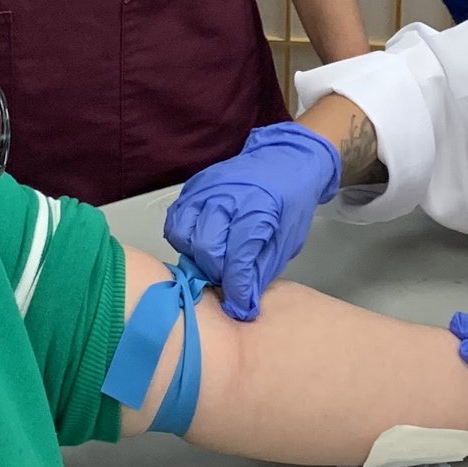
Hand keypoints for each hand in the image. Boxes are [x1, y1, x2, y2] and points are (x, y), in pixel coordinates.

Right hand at [163, 121, 341, 320]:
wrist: (285, 159)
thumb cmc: (291, 201)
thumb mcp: (286, 241)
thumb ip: (260, 271)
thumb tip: (241, 304)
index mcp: (257, 210)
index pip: (237, 259)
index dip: (236, 289)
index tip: (238, 306)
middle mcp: (227, 197)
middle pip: (205, 246)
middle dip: (215, 271)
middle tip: (226, 279)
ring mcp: (206, 188)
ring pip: (184, 234)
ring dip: (196, 255)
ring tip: (212, 260)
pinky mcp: (194, 185)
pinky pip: (176, 218)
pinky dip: (184, 236)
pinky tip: (199, 243)